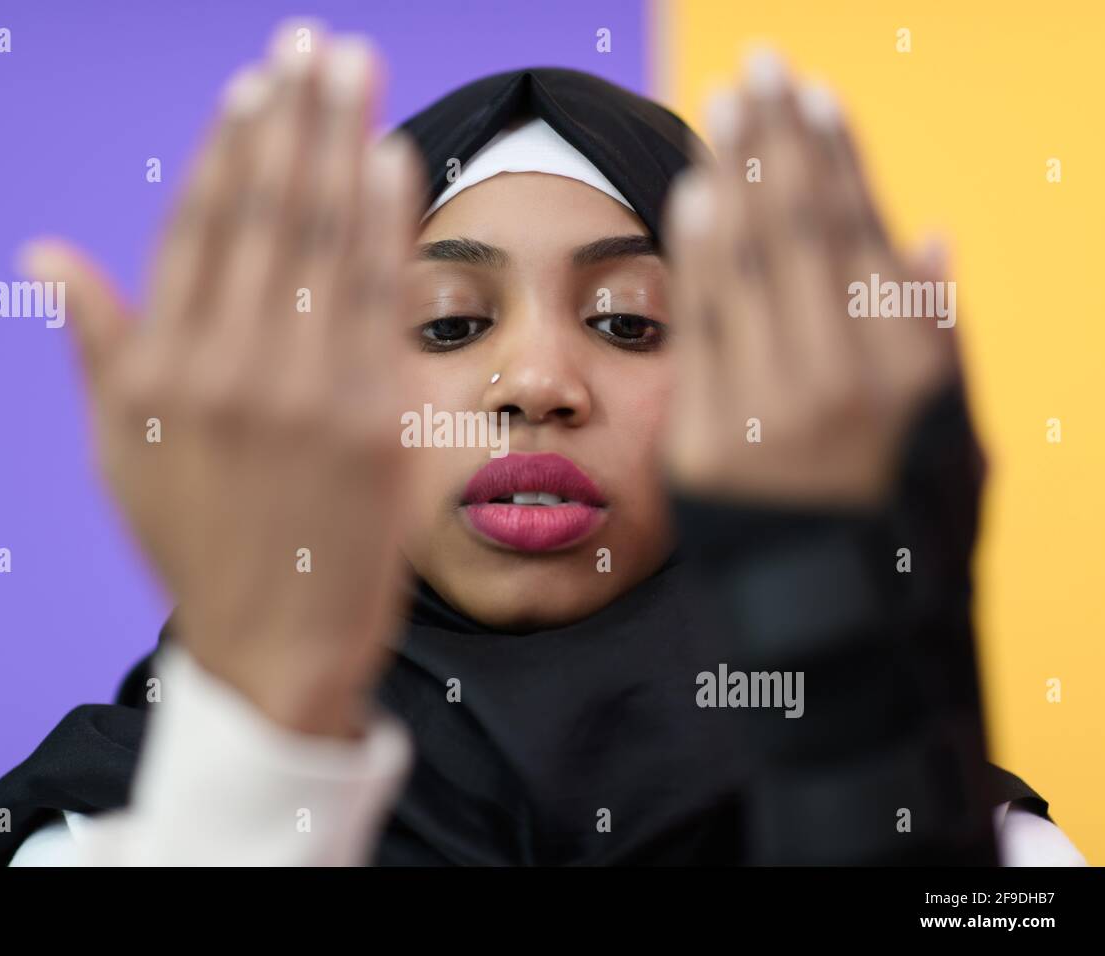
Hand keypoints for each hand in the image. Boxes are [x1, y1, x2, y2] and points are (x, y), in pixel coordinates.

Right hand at [20, 22, 426, 738]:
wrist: (277, 642)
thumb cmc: (196, 542)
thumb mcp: (118, 451)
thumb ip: (94, 344)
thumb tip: (42, 253)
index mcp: (157, 368)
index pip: (196, 227)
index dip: (229, 146)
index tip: (253, 84)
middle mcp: (225, 368)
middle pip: (263, 211)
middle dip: (292, 115)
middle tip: (314, 42)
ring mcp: (304, 391)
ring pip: (324, 238)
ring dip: (343, 140)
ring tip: (354, 68)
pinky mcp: (371, 415)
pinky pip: (380, 297)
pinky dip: (387, 220)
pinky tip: (392, 157)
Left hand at [662, 50, 960, 506]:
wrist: (839, 628)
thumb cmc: (900, 524)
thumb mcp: (951, 433)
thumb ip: (937, 333)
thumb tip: (931, 234)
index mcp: (912, 367)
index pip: (864, 232)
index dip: (835, 156)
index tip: (813, 95)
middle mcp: (845, 378)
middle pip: (803, 229)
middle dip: (775, 139)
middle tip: (754, 66)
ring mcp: (771, 413)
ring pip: (750, 266)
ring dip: (732, 175)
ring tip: (721, 109)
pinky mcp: (707, 446)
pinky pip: (700, 333)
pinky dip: (698, 257)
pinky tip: (691, 194)